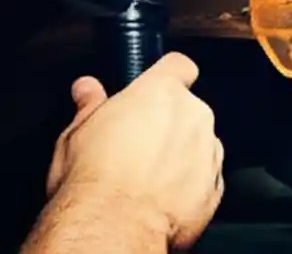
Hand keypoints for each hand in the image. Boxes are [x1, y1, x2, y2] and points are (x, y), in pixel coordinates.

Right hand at [37, 54, 223, 250]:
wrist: (114, 226)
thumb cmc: (94, 179)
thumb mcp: (76, 133)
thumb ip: (90, 104)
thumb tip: (87, 89)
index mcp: (161, 92)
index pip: (179, 66)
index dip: (168, 76)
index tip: (155, 89)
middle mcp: (193, 116)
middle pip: (188, 109)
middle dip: (168, 122)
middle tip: (137, 143)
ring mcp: (208, 151)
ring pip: (199, 143)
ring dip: (181, 154)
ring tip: (147, 176)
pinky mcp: (215, 187)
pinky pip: (205, 177)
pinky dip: (189, 184)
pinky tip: (160, 197)